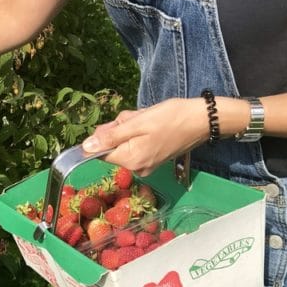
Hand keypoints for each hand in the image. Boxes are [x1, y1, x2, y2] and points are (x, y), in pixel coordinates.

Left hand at [80, 98, 209, 176]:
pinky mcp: (153, 159)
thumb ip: (110, 136)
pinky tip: (152, 123)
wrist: (202, 120)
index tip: (120, 122)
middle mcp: (136, 168)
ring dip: (131, 127)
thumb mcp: (137, 123)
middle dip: (120, 128)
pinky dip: (140, 132)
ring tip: (148, 118)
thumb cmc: (170, 118)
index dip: (105, 134)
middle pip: (113, 146)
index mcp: (130, 160)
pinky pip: (137, 144)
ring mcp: (146, 165)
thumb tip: (84, 148)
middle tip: (137, 117)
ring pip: (125, 143)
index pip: (100, 151)